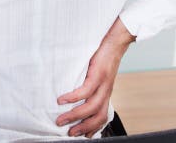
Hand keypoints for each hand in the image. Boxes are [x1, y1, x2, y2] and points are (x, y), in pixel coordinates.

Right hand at [55, 17, 134, 137]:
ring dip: (75, 116)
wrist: (114, 42)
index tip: (82, 136)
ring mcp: (103, 84)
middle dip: (82, 128)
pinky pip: (85, 90)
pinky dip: (73, 97)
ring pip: (90, 107)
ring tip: (61, 120)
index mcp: (105, 93)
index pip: (102, 117)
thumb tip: (79, 95)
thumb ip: (92, 87)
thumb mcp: (99, 76)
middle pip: (97, 117)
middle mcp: (106, 92)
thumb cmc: (103, 57)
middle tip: (68, 133)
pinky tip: (62, 100)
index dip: (93, 128)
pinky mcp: (98, 74)